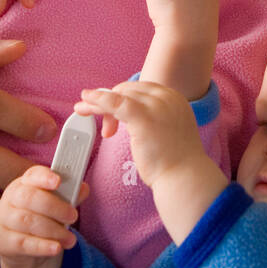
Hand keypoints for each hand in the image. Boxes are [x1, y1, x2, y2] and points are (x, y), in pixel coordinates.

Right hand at [0, 165, 88, 267]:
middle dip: (55, 207)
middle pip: (29, 198)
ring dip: (53, 230)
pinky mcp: (4, 242)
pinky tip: (56, 248)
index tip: (58, 181)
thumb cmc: (41, 218)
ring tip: (70, 238)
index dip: (45, 177)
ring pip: (27, 221)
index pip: (32, 175)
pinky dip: (42, 246)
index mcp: (24, 183)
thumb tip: (84, 188)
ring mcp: (4, 221)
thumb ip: (70, 196)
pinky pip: (23, 243)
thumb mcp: (56, 206)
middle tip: (74, 216)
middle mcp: (11, 199)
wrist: (22, 250)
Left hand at [75, 80, 227, 244]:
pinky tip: (85, 99)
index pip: (141, 89)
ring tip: (82, 110)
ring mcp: (155, 105)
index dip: (123, 98)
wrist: (184, 178)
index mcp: (174, 98)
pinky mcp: (143, 117)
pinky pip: (114, 102)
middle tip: (104, 128)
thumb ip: (156, 118)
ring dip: (97, 102)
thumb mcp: (169, 130)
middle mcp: (166, 97)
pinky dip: (98, 99)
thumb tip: (135, 120)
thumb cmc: (175, 162)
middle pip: (128, 90)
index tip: (112, 113)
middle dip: (110, 104)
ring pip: (118, 96)